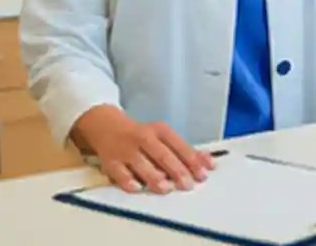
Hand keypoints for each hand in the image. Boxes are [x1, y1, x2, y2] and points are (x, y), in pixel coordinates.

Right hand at [71, 105, 214, 193]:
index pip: (179, 146)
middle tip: (188, 185)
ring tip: (166, 188)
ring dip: (155, 177)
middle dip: (177, 170)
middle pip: (162, 155)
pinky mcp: (111, 162)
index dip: (192, 160)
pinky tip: (137, 188)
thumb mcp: (163, 137)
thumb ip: (184, 151)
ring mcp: (126, 150)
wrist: (107, 127)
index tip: (203, 174)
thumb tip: (208, 163)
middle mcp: (143, 138)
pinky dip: (129, 181)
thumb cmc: (142, 136)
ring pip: (142, 164)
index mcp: (160, 131)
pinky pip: (120, 173)